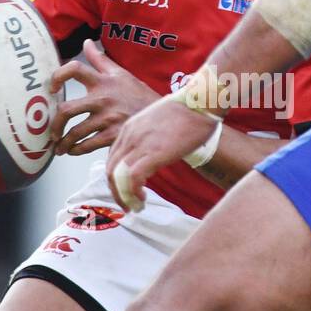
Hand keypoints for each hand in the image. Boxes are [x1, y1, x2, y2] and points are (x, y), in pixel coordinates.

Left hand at [50, 39, 159, 155]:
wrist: (163, 116)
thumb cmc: (139, 95)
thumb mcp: (121, 74)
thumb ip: (100, 59)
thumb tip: (86, 43)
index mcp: (103, 81)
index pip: (75, 70)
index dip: (58, 76)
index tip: (51, 88)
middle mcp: (102, 99)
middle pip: (66, 109)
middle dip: (54, 123)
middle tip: (51, 130)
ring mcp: (107, 118)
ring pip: (75, 132)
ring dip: (63, 142)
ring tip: (60, 146)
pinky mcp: (113, 135)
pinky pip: (87, 145)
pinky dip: (77, 150)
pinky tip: (74, 150)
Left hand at [105, 95, 216, 210]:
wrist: (200, 102)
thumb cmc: (188, 111)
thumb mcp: (160, 123)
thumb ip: (151, 138)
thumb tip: (157, 153)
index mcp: (130, 128)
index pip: (112, 158)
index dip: (115, 179)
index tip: (124, 190)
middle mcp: (129, 136)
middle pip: (110, 170)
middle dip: (116, 191)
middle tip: (127, 205)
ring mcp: (140, 144)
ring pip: (117, 176)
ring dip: (123, 196)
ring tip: (134, 207)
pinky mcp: (154, 153)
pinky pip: (133, 179)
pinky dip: (133, 193)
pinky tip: (142, 199)